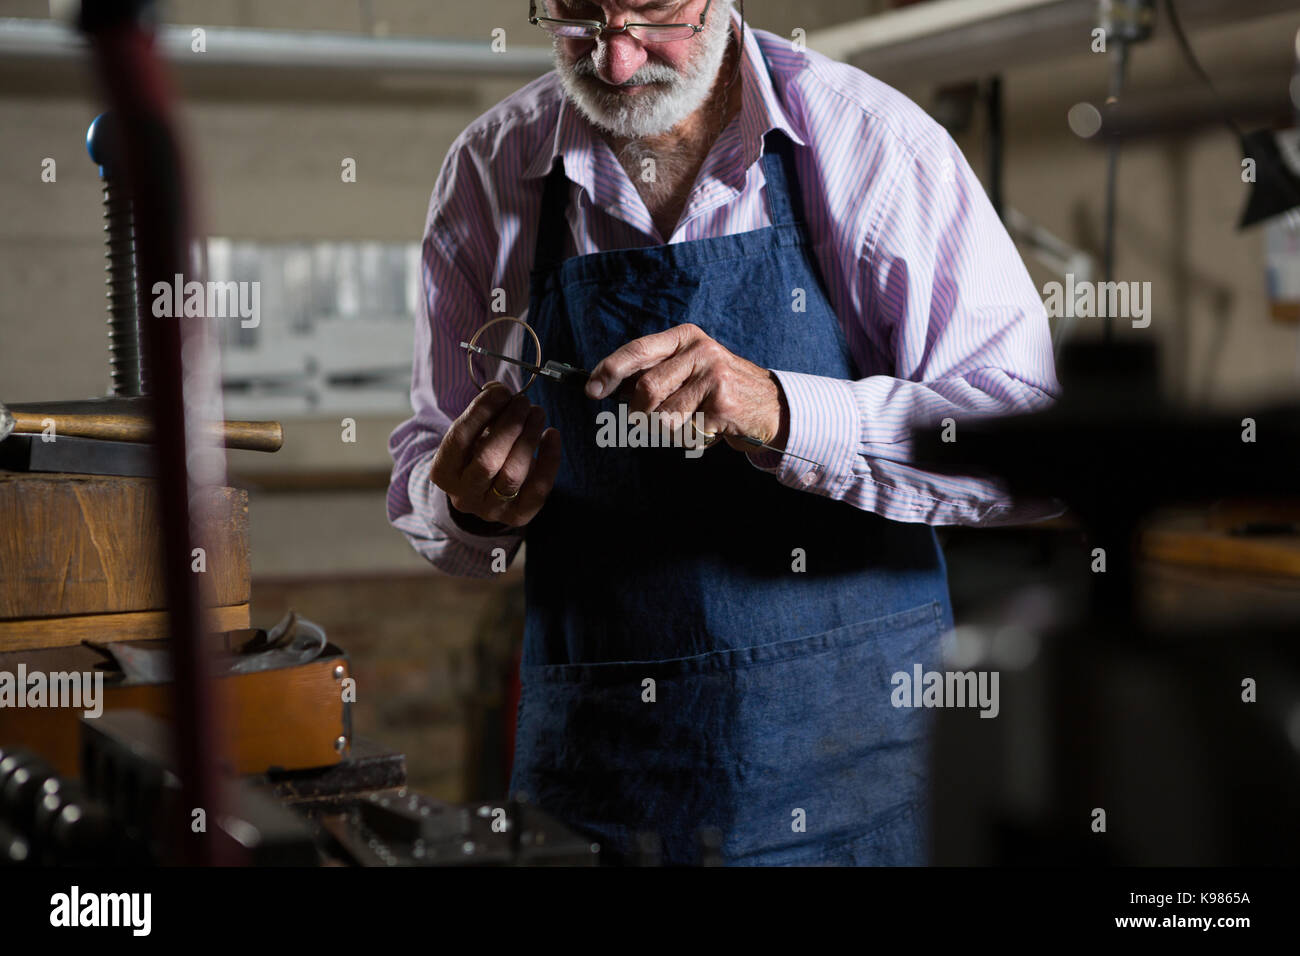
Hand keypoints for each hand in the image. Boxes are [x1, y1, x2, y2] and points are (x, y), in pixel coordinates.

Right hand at [430, 383, 561, 526]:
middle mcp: (464, 496)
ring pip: (513, 474)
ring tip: (537, 413)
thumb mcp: (471, 433)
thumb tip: (499, 390)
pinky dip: (550, 459)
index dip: (482, 411)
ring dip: (529, 437)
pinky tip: (552, 434)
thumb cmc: (476, 453)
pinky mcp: (518, 516)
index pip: (459, 439)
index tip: (501, 392)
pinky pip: (538, 489)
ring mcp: (491, 510)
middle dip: (510, 425)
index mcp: (443, 473)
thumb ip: (482, 411)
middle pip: (488, 460)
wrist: (483, 493)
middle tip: (523, 402)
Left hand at [584, 323, 788, 452]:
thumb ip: (654, 372)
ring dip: (668, 431)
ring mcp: (713, 375)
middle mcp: (699, 350)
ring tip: (688, 422)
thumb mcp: (688, 369)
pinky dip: (691, 439)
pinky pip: (686, 432)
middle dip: (640, 412)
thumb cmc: (718, 390)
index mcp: (684, 337)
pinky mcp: (723, 402)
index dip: (609, 370)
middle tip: (647, 421)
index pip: (637, 351)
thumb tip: (607, 386)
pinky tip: (709, 429)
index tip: (592, 390)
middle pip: (646, 388)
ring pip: (664, 415)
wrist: (769, 405)